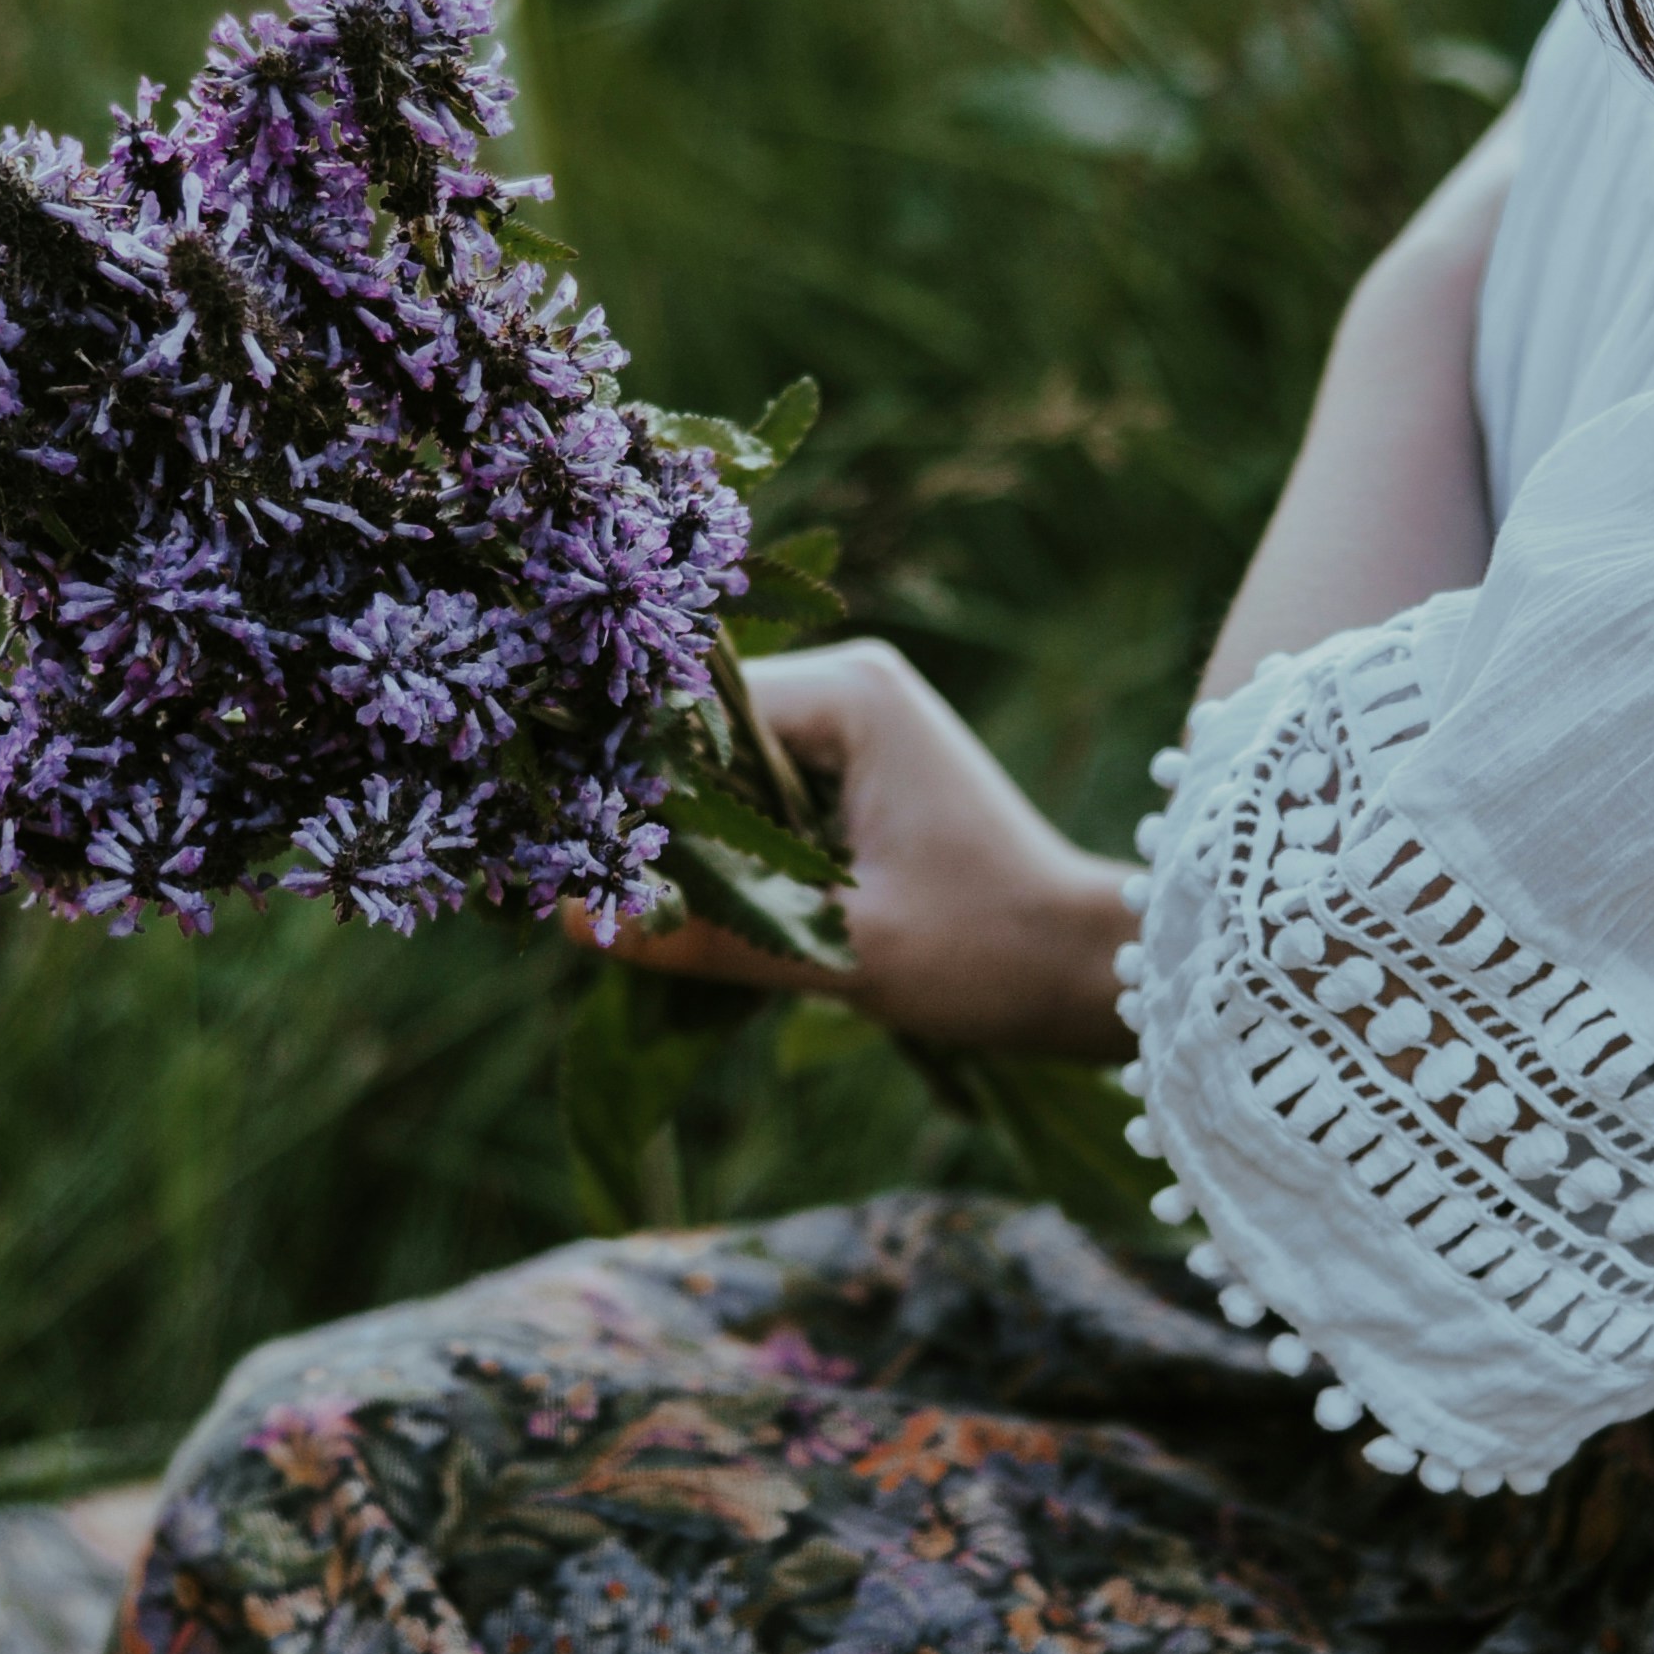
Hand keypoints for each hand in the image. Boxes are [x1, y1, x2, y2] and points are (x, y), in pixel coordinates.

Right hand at [616, 640, 1138, 1058]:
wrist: (1085, 968)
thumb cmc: (989, 950)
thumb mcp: (844, 950)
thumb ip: (710, 933)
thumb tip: (569, 921)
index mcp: (849, 694)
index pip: (688, 717)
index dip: (625, 784)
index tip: (571, 856)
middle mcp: (847, 685)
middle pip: (698, 739)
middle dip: (652, 818)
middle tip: (591, 895)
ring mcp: (853, 726)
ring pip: (722, 776)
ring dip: (690, 843)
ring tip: (636, 911)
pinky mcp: (857, 773)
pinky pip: (760, 802)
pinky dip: (730, 855)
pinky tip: (697, 912)